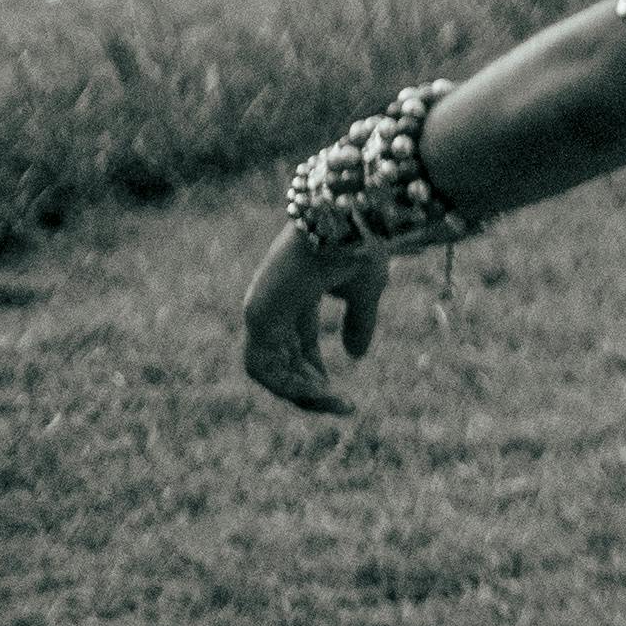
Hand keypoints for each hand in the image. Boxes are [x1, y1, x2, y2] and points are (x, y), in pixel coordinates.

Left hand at [239, 222, 388, 415]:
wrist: (350, 219)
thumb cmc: (360, 245)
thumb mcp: (366, 291)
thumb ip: (359, 323)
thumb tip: (355, 356)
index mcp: (297, 295)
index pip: (297, 346)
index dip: (316, 374)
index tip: (343, 397)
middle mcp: (275, 304)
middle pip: (282, 362)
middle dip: (308, 389)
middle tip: (340, 406)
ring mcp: (263, 309)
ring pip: (268, 369)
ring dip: (297, 392)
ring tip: (330, 401)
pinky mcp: (259, 313)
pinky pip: (264, 365)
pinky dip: (288, 384)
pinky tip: (318, 391)